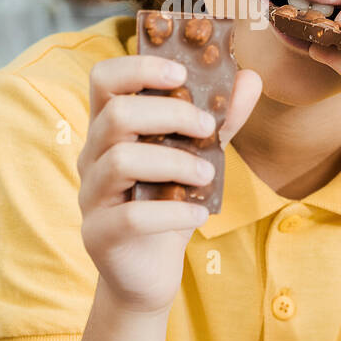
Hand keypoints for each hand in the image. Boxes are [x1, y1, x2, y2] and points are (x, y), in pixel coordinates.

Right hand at [77, 53, 261, 314]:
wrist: (147, 272)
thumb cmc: (167, 204)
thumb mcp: (197, 158)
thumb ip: (219, 120)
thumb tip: (250, 78)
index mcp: (109, 128)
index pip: (104, 78)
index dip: (139, 67)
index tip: (182, 74)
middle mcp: (92, 156)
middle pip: (117, 114)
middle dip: (170, 114)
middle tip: (207, 128)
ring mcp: (91, 195)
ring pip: (122, 160)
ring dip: (176, 162)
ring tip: (208, 174)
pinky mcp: (99, 234)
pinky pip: (133, 216)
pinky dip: (174, 211)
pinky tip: (200, 213)